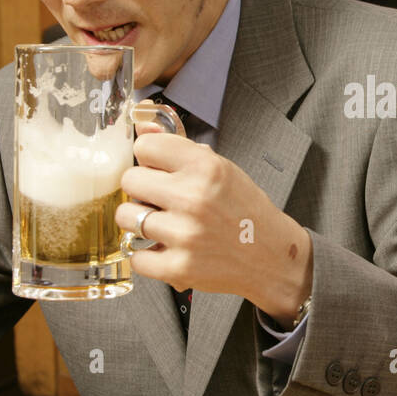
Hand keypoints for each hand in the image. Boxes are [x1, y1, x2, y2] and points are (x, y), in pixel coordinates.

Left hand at [116, 124, 312, 327]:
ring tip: (163, 224)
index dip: (149, 158)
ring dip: (139, 221)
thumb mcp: (222, 169)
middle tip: (160, 198)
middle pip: (129, 180)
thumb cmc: (245, 210)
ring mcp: (185, 235)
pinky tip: (167, 249)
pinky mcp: (179, 268)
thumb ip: (180, 149)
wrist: (271, 255)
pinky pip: (135, 257)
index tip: (157, 168)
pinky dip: (147, 255)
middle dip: (141, 189)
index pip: (145, 147)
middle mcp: (194, 198)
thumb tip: (143, 127)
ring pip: (125, 217)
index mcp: (206, 167)